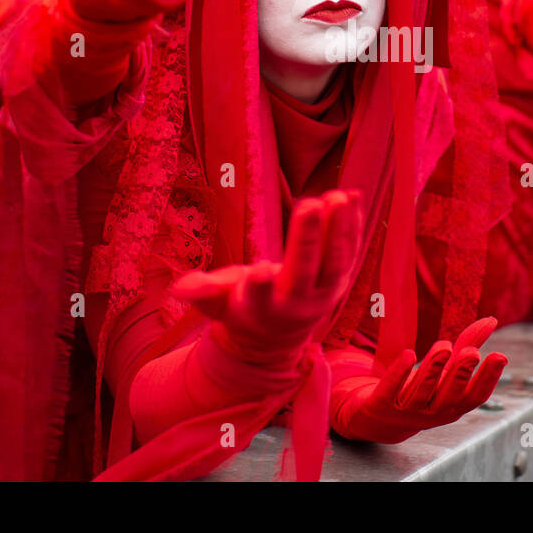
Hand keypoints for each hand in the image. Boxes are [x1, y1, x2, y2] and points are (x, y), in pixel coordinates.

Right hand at [173, 190, 360, 365]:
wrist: (276, 337)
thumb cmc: (241, 308)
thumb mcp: (217, 304)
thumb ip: (202, 293)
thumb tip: (179, 289)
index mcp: (262, 310)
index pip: (262, 296)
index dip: (261, 284)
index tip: (260, 268)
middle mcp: (297, 303)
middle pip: (305, 271)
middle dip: (307, 240)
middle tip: (310, 205)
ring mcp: (323, 293)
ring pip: (335, 262)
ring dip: (338, 228)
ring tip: (338, 197)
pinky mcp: (340, 279)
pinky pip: (350, 250)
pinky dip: (352, 224)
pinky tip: (353, 195)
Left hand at [329, 317, 507, 443]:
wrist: (380, 420)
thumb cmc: (421, 391)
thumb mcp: (446, 371)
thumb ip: (467, 345)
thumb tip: (492, 320)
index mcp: (453, 405)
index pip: (475, 396)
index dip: (488, 378)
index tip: (500, 356)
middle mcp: (433, 411)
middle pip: (450, 395)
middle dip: (461, 374)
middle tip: (471, 353)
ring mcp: (407, 410)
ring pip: (422, 391)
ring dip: (433, 368)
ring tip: (443, 346)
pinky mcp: (382, 404)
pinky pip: (391, 389)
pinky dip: (400, 373)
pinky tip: (409, 355)